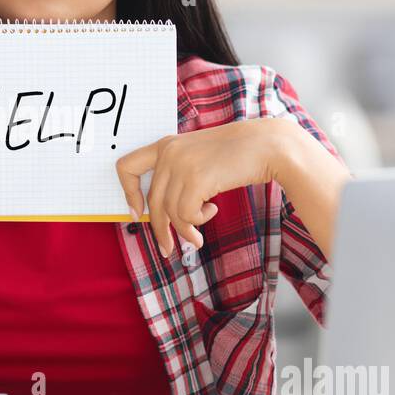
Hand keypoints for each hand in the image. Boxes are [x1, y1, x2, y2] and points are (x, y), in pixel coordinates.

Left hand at [115, 118, 294, 257]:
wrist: (268, 145)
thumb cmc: (238, 155)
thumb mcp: (200, 158)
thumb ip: (180, 177)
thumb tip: (165, 216)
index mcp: (166, 145)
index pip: (126, 167)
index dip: (128, 193)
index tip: (138, 212)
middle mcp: (168, 153)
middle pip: (152, 201)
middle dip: (159, 230)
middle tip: (168, 249)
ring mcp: (180, 165)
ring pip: (169, 212)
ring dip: (184, 231)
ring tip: (197, 238)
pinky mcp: (195, 179)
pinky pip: (186, 215)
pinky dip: (198, 221)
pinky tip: (213, 210)